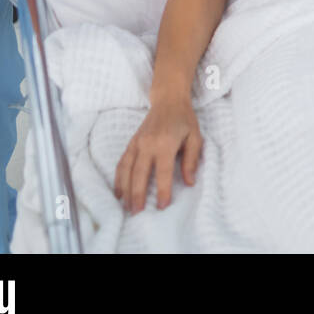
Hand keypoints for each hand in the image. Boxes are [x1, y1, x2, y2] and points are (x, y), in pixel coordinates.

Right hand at [114, 94, 202, 212]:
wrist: (168, 100)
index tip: (162, 206)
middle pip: (140, 174)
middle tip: (137, 213)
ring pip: (127, 170)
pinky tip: (119, 192)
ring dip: (125, 190)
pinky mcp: (131, 143)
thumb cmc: (184, 120)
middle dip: (137, 194)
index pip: (163, 172)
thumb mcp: (195, 137)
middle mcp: (148, 144)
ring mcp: (137, 143)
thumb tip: (189, 182)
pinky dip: (118, 178)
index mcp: (166, 143)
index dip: (162, 190)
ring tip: (126, 207)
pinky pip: (122, 163)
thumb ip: (192, 160)